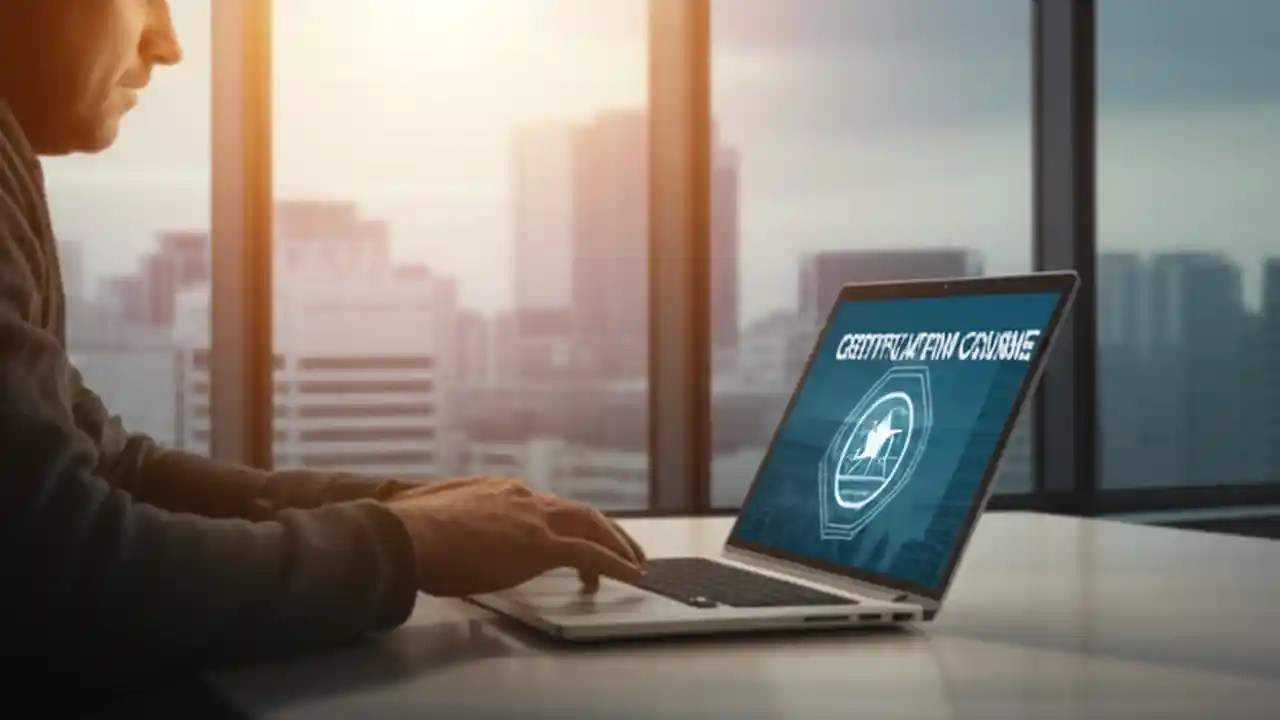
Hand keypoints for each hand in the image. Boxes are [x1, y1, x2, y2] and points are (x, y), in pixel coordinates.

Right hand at [386, 476, 646, 596]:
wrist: (409, 535)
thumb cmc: (410, 530)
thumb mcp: (430, 512)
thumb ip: (443, 514)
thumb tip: (427, 518)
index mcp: (500, 491)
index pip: (544, 505)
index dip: (562, 523)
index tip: (570, 539)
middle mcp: (523, 498)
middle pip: (578, 510)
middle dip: (605, 528)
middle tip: (624, 547)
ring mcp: (534, 520)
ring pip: (592, 525)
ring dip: (617, 544)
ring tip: (635, 563)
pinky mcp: (540, 546)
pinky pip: (590, 554)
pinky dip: (615, 564)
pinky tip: (631, 576)